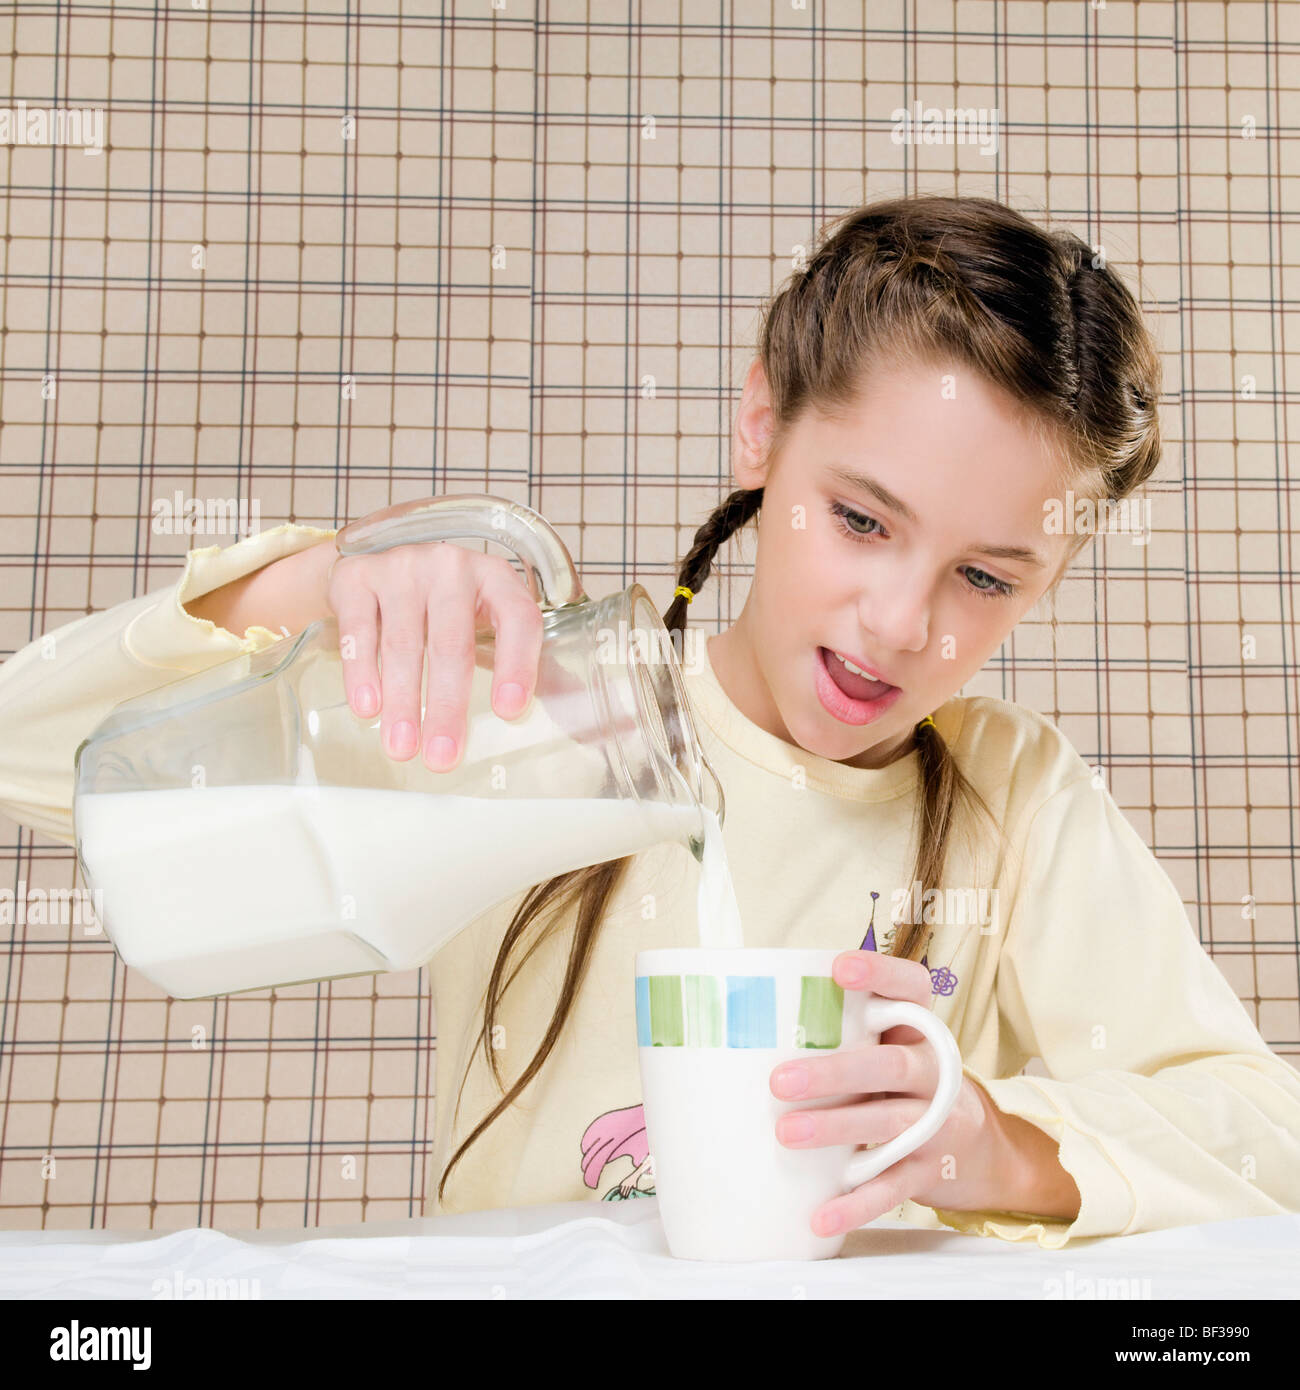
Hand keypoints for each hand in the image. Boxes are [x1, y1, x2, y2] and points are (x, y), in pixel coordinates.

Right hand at [326, 534, 543, 770]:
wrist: (372, 569)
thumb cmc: (441, 607)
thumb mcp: (482, 619)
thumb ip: (518, 659)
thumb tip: (575, 717)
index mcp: (495, 578)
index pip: (518, 618)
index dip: (518, 665)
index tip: (510, 713)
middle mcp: (450, 566)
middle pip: (453, 644)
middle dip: (447, 707)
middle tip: (442, 758)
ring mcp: (401, 567)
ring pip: (404, 643)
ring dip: (403, 703)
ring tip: (402, 749)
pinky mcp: (356, 578)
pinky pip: (361, 630)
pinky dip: (363, 673)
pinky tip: (367, 708)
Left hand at [768, 949, 1046, 1237]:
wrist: (981, 1150)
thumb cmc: (906, 1085)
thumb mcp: (890, 1048)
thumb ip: (844, 1032)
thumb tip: (746, 1022)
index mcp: (918, 1031)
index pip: (911, 987)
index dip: (881, 973)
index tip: (840, 966)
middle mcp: (933, 1071)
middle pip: (889, 1066)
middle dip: (834, 1072)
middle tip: (779, 1081)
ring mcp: (936, 1123)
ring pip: (887, 1124)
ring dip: (835, 1129)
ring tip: (786, 1134)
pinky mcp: (930, 1172)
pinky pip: (892, 1189)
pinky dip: (856, 1204)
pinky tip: (820, 1215)